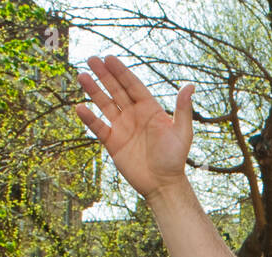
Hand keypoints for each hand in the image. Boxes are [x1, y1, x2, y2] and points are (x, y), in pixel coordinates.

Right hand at [75, 55, 193, 200]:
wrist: (163, 184)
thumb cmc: (175, 158)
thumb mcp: (182, 132)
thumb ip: (183, 109)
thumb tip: (190, 85)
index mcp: (150, 110)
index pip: (133, 86)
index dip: (121, 72)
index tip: (109, 58)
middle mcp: (134, 115)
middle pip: (116, 90)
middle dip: (104, 75)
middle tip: (92, 59)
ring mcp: (122, 128)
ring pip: (105, 105)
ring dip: (94, 91)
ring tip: (82, 76)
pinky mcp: (113, 142)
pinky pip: (98, 127)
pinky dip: (89, 118)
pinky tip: (80, 108)